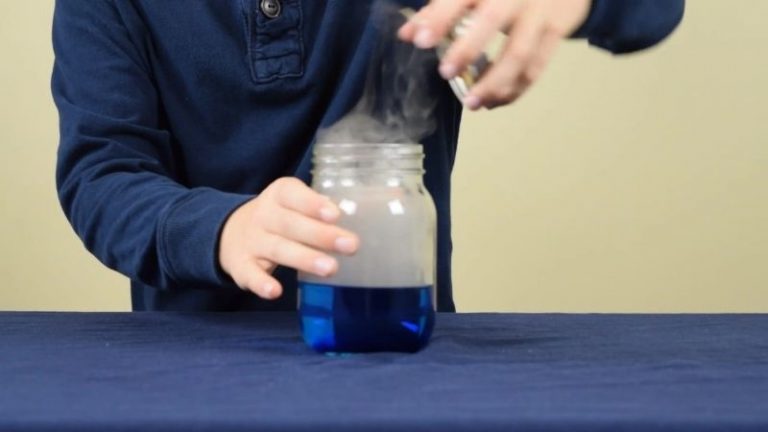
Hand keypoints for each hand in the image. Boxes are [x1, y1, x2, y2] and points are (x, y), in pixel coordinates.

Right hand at [218, 177, 358, 298]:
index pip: (293, 195)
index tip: (336, 214)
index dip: (313, 204)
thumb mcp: (294, 204)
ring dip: (304, 259)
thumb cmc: (279, 218)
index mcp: (279, 195)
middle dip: (321, 235)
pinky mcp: (241, 266)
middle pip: (290, 224)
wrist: (229, 234)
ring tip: (331, 269)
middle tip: (351, 245)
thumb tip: (352, 212)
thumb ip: (319, 208)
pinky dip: (261, 283)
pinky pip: (250, 274)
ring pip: (278, 249)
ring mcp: (252, 241)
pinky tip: (275, 292)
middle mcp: (263, 215)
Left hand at [398, 0, 590, 109]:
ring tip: (471, 103)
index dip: (439, 18)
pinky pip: (537, 66)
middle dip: (467, 49)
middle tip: (446, 73)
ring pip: (519, 52)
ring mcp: (539, 12)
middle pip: (492, 20)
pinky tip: (495, 101)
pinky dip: (515, 89)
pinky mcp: (558, 29)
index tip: (420, 41)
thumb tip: (406, 35)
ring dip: (494, 83)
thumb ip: (439, 9)